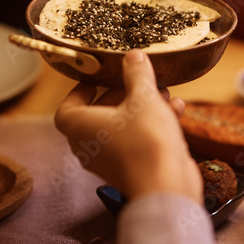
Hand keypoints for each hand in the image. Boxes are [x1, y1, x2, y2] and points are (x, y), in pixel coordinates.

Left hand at [55, 50, 201, 203]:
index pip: (67, 108)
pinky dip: (153, 125)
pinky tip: (177, 109)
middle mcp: (90, 147)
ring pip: (123, 128)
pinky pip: (138, 142)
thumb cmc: (145, 141)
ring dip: (142, 108)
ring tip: (163, 91)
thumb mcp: (143, 97)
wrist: (166, 186)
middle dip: (121, 94)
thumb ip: (137, 74)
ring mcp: (111, 161)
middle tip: (137, 80)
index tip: (96, 79)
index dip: (80, 91)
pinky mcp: (133, 170)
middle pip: (98, 115)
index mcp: (80, 128)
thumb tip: (133, 57)